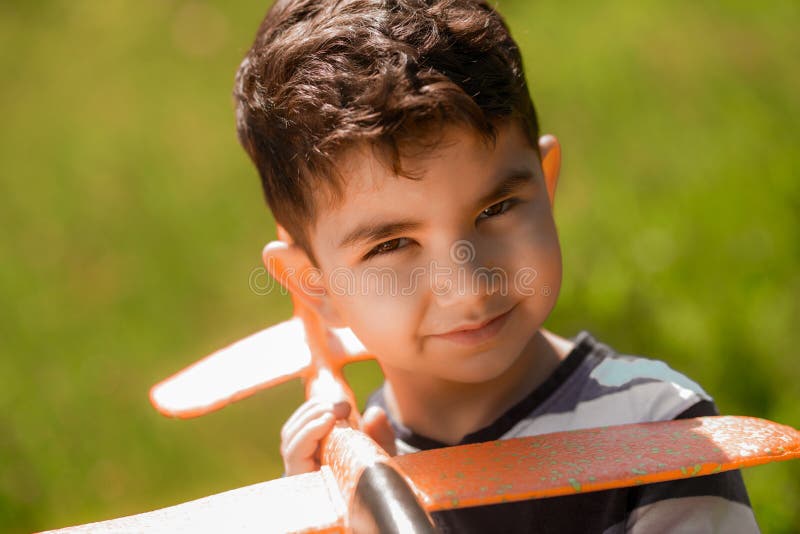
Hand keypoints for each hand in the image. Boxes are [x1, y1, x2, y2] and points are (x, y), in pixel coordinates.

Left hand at [280, 399, 396, 475]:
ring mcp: (299, 461)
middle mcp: (300, 475)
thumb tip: (374, 413)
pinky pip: (298, 426)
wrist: (374, 482)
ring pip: (292, 430)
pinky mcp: (303, 449)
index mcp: (312, 486)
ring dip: (313, 410)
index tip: (331, 419)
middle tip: (342, 407)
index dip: (308, 434)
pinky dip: (313, 410)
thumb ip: (382, 438)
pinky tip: (331, 405)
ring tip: (340, 405)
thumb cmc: (377, 476)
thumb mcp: (383, 462)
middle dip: (314, 416)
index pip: (295, 456)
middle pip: (291, 439)